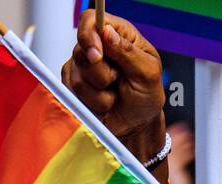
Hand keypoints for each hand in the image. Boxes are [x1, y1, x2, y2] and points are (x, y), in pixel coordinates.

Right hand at [62, 11, 165, 143]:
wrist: (138, 124)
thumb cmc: (146, 96)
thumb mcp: (148, 73)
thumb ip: (128, 52)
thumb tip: (107, 32)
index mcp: (116, 34)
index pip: (90, 19)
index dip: (89, 35)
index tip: (98, 56)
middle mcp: (96, 47)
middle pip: (81, 52)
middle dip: (102, 74)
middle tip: (118, 81)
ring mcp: (82, 67)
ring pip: (78, 78)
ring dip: (101, 94)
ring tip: (114, 95)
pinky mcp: (73, 86)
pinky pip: (75, 94)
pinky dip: (94, 104)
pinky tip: (105, 104)